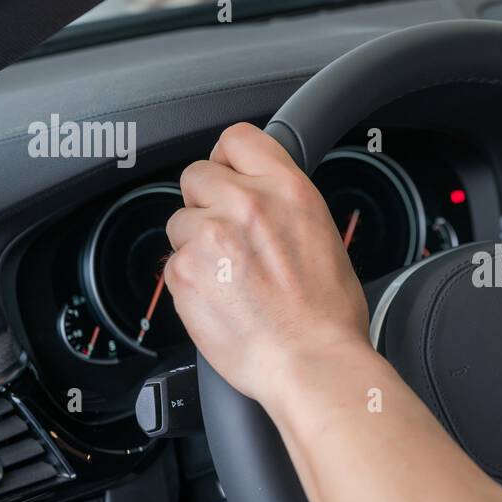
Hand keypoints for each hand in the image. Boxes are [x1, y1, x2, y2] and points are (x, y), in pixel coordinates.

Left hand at [164, 123, 369, 406]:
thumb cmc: (328, 315)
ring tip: (229, 278)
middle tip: (227, 237)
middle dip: (206, 202)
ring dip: (196, 244)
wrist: (311, 362)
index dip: (228, 160)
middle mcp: (246, 204)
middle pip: (196, 175)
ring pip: (180, 221)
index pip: (236, 138)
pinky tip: (221, 301)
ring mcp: (210, 236)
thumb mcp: (324, 236)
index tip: (228, 176)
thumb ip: (285, 207)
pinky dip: (190, 281)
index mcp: (287, 190)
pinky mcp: (183, 271)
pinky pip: (173, 264)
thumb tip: (263, 201)